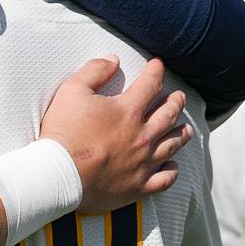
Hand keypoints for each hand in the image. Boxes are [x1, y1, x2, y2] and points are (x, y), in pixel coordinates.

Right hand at [41, 57, 190, 212]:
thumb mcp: (72, 91)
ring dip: (182, 134)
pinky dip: (172, 171)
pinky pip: (164, 179)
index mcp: (128, 111)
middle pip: (169, 114)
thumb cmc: (63, 132)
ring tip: (187, 129)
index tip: (158, 65)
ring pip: (172, 145)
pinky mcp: (138, 186)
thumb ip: (94, 71)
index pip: (150, 84)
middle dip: (176, 102)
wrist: (58, 174)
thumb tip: (113, 59)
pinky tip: (172, 166)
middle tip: (179, 97)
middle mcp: (142, 135)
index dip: (156, 71)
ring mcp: (143, 162)